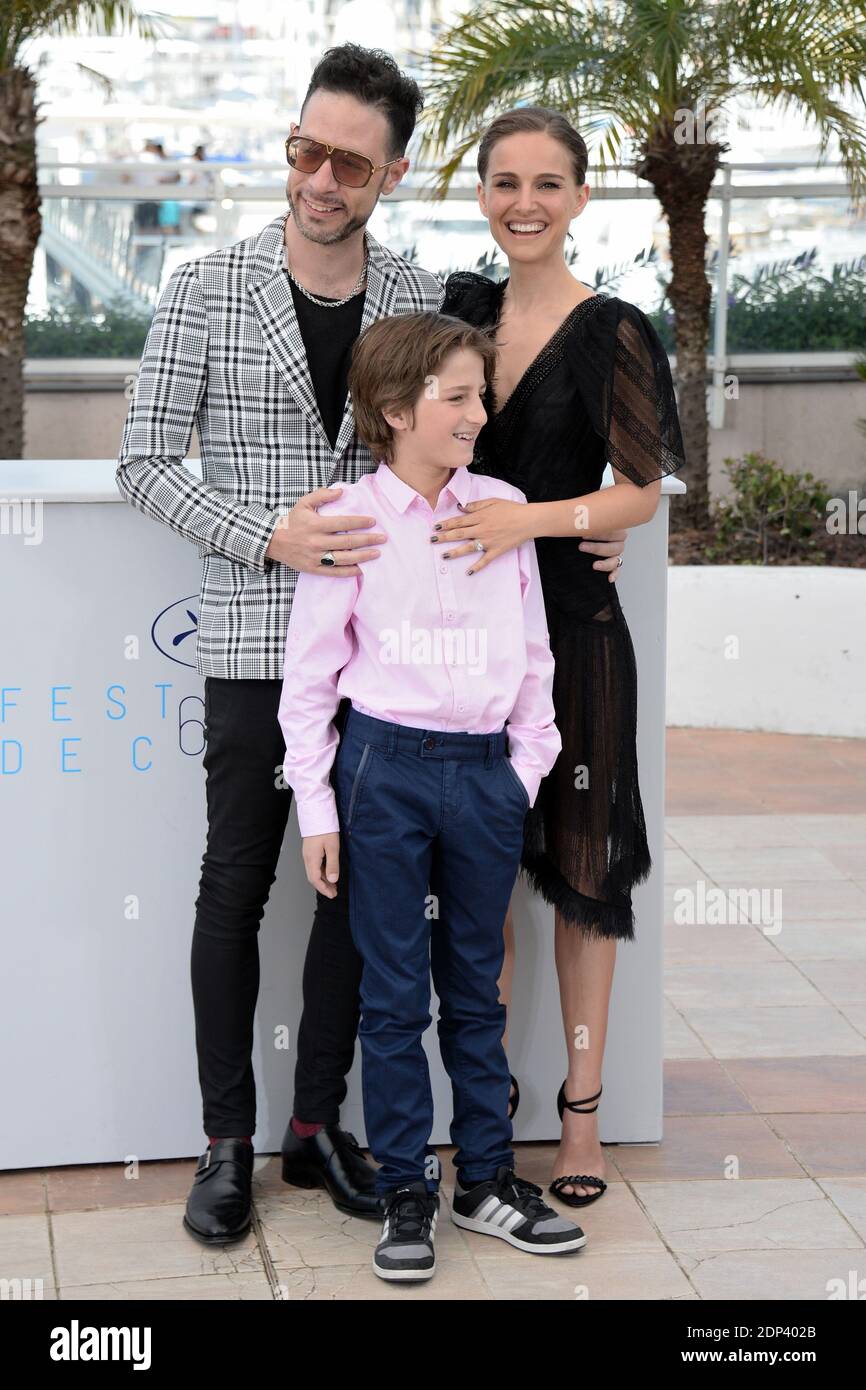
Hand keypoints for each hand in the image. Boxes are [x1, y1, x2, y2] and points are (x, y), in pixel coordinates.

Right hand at [265, 486, 386, 574]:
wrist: (273, 541)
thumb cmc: (292, 520)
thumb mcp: (304, 503)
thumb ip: (322, 495)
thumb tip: (342, 492)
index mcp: (315, 525)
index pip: (343, 523)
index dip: (359, 522)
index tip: (373, 521)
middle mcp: (317, 542)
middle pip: (347, 541)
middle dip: (368, 539)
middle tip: (383, 538)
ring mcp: (315, 557)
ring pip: (344, 558)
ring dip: (363, 556)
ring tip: (377, 553)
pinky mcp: (313, 569)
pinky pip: (334, 572)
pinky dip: (349, 572)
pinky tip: (361, 569)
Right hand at [302, 832, 340, 895]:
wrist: (317, 814)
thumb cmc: (325, 828)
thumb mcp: (332, 848)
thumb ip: (332, 865)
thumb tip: (333, 880)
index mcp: (312, 859)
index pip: (315, 880)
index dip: (324, 889)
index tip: (332, 895)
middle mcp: (307, 858)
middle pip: (313, 878)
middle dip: (323, 887)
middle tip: (334, 892)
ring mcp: (308, 854)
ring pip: (314, 872)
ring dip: (323, 880)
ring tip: (333, 885)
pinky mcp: (310, 850)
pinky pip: (315, 865)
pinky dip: (322, 872)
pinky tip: (329, 872)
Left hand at [431, 498, 531, 573]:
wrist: (528, 520)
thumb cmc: (511, 509)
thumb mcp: (492, 501)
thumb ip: (476, 505)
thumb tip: (460, 507)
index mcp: (480, 517)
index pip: (458, 521)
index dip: (446, 524)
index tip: (435, 527)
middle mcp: (482, 529)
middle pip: (459, 534)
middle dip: (444, 537)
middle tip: (432, 541)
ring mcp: (488, 541)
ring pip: (468, 548)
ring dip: (454, 552)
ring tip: (443, 556)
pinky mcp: (496, 551)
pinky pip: (485, 561)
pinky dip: (476, 567)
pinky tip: (468, 572)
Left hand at [579, 527, 627, 582]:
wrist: (575, 542)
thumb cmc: (579, 529)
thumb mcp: (581, 524)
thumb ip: (582, 523)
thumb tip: (576, 520)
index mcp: (613, 529)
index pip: (615, 531)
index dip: (601, 533)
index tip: (584, 534)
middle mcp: (616, 542)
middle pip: (617, 546)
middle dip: (598, 547)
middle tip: (581, 546)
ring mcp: (615, 554)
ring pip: (617, 559)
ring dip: (606, 563)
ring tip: (594, 566)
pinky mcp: (612, 566)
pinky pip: (616, 571)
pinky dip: (614, 575)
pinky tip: (609, 579)